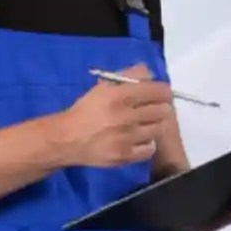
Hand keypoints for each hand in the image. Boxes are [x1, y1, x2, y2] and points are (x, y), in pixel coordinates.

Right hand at [48, 63, 172, 167]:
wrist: (66, 139)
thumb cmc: (86, 110)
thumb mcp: (103, 87)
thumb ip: (128, 76)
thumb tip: (150, 74)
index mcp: (119, 95)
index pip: (157, 91)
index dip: (163, 91)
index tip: (161, 94)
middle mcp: (125, 116)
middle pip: (162, 110)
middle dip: (161, 108)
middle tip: (154, 109)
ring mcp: (126, 138)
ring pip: (158, 128)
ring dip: (154, 125)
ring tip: (145, 124)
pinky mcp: (125, 156)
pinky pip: (150, 148)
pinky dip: (147, 143)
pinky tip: (139, 139)